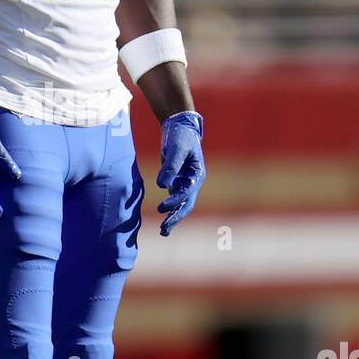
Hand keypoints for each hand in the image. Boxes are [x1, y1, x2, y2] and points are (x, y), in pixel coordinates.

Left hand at [156, 111, 204, 236]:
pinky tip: (163, 218)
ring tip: (163, 231)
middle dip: (176, 218)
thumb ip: (170, 167)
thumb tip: (162, 186)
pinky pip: (174, 198)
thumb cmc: (180, 136)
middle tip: (164, 230)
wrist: (179, 127)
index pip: (186, 193)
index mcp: (197, 174)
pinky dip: (170, 208)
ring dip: (173, 217)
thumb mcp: (176, 148)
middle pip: (186, 204)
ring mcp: (186, 182)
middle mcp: (193, 181)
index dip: (174, 202)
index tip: (161, 208)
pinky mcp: (177, 180)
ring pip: (181, 204)